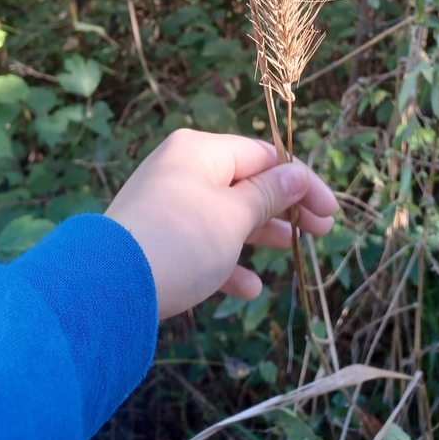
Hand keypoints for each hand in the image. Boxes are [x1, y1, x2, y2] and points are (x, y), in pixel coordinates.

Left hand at [105, 129, 337, 318]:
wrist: (109, 287)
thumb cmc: (182, 240)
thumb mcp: (234, 216)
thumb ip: (269, 195)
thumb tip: (295, 175)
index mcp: (200, 151)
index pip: (262, 156)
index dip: (300, 182)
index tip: (329, 210)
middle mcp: (181, 169)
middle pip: (245, 183)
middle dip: (284, 207)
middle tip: (321, 230)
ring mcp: (166, 204)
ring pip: (224, 213)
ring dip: (259, 232)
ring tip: (291, 249)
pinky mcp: (156, 240)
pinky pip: (201, 243)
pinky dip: (226, 261)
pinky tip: (249, 289)